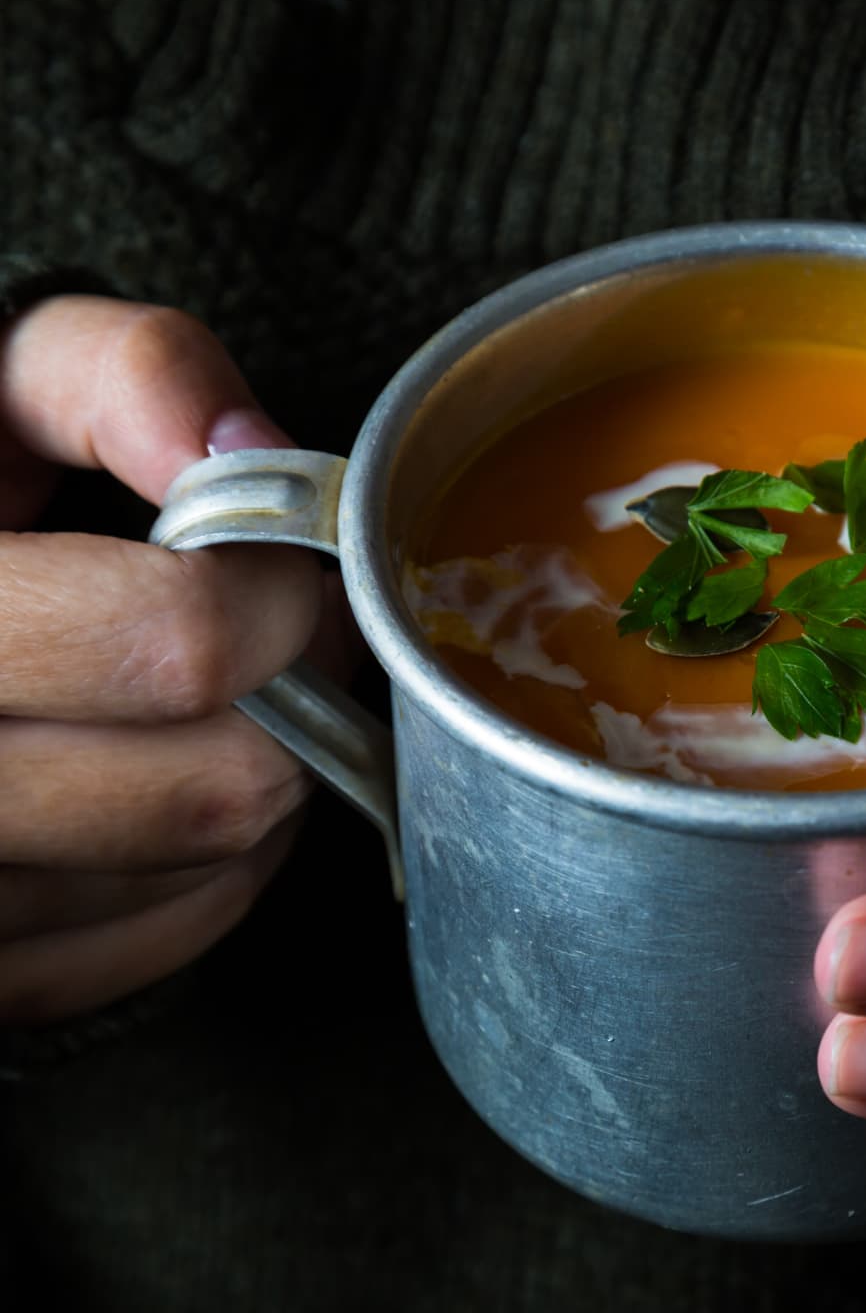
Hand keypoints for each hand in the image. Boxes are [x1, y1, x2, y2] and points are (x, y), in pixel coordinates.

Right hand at [0, 297, 332, 1021]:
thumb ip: (125, 375)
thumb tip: (252, 450)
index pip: (179, 644)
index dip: (274, 598)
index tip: (278, 568)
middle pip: (219, 784)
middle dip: (293, 694)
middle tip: (278, 635)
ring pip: (209, 865)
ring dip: (261, 770)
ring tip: (216, 694)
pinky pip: (167, 938)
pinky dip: (213, 863)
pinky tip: (174, 773)